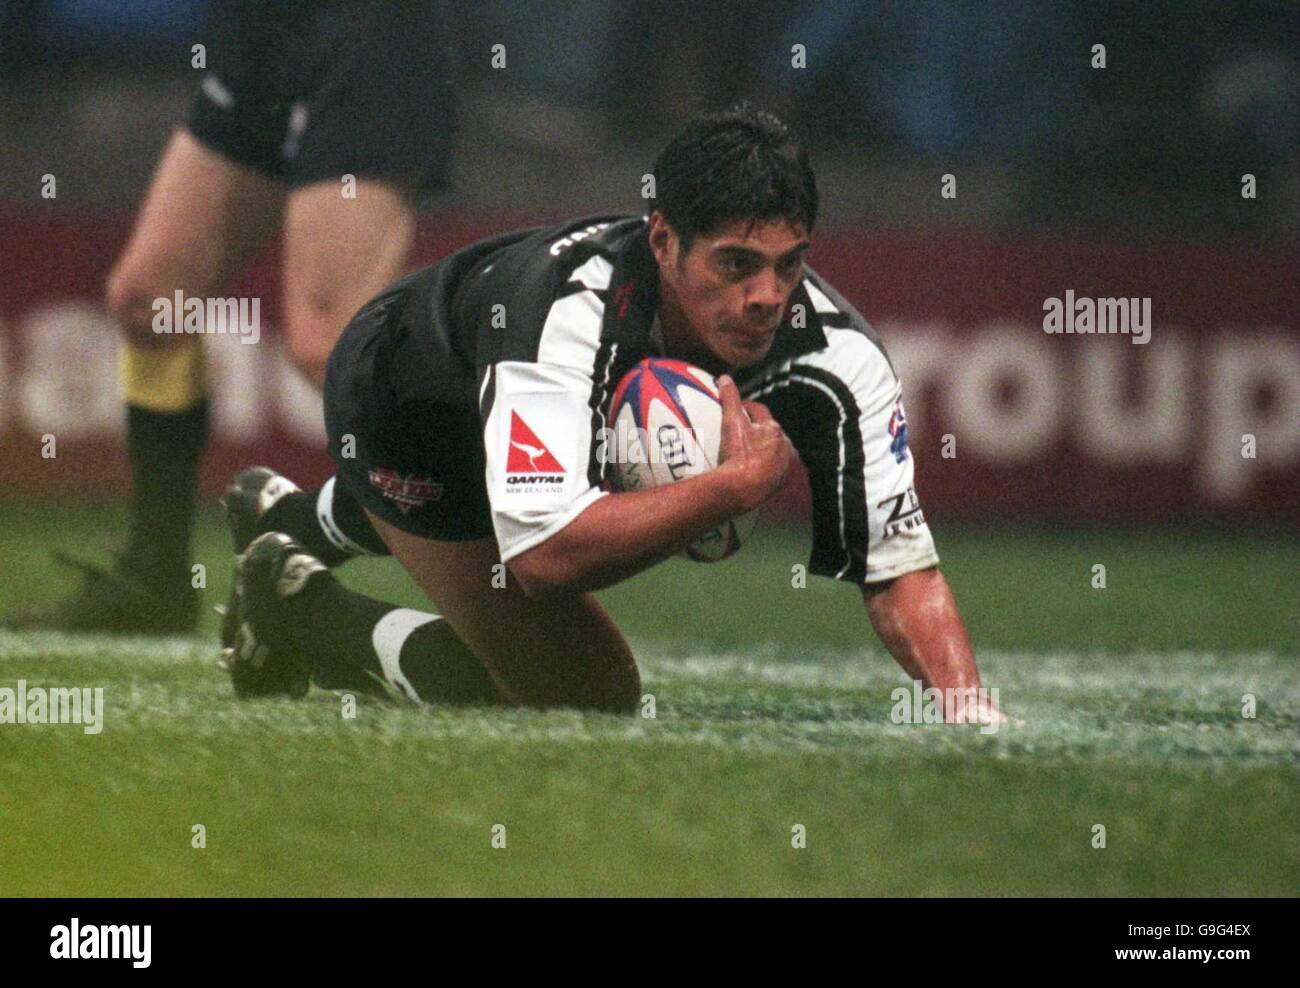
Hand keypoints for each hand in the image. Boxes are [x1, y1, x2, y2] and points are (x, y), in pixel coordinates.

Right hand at [716, 374, 793, 511]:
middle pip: (768, 431)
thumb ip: (730, 398)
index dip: (746, 408)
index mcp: (774, 429)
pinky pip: (770, 469)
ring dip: (761, 448)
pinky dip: (762, 466)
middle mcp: (783, 446)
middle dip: (756, 429)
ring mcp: (782, 465)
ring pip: (772, 451)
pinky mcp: (778, 482)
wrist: (743, 489)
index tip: (735, 410)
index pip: (759, 412)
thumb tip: (724, 378)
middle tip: (738, 430)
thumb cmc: (739, 453)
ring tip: (743, 451)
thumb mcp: (732, 421)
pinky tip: (749, 469)